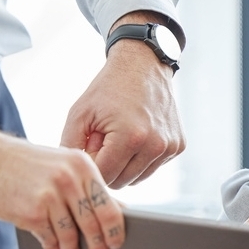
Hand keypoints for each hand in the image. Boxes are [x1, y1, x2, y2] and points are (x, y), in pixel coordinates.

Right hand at [0, 114, 123, 248]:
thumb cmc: (27, 164)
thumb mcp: (64, 165)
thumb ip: (89, 187)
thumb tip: (120, 210)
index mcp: (83, 166)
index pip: (109, 206)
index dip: (115, 230)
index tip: (117, 243)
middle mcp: (69, 179)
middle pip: (94, 223)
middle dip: (99, 245)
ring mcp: (50, 196)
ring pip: (71, 234)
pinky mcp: (31, 212)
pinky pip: (49, 238)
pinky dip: (53, 248)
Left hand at [61, 18, 185, 187]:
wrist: (143, 66)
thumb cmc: (108, 89)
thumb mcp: (80, 113)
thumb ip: (70, 146)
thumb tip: (75, 174)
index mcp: (130, 137)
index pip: (104, 176)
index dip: (91, 165)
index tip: (88, 148)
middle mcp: (155, 145)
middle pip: (122, 181)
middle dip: (108, 167)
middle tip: (103, 142)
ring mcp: (170, 147)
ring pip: (138, 178)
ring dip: (124, 165)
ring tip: (119, 139)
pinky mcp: (178, 146)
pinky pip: (152, 167)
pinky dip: (141, 158)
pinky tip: (136, 137)